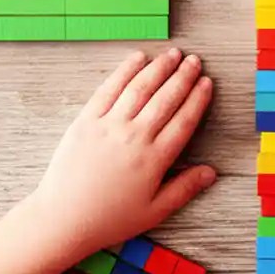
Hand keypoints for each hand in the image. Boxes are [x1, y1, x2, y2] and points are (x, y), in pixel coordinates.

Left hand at [0, 50, 213, 273]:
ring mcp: (109, 125)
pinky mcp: (87, 120)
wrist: (63, 218)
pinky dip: (125, 70)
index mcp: (154, 159)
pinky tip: (138, 58)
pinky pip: (109, 88)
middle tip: (194, 61)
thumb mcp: (154, 211)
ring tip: (173, 55)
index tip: (206, 83)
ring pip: (140, 88)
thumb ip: (184, 189)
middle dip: (183, 76)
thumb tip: (211, 172)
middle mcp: (134, 136)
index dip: (198, 99)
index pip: (184, 120)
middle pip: (165, 99)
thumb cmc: (109, 218)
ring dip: (159, 68)